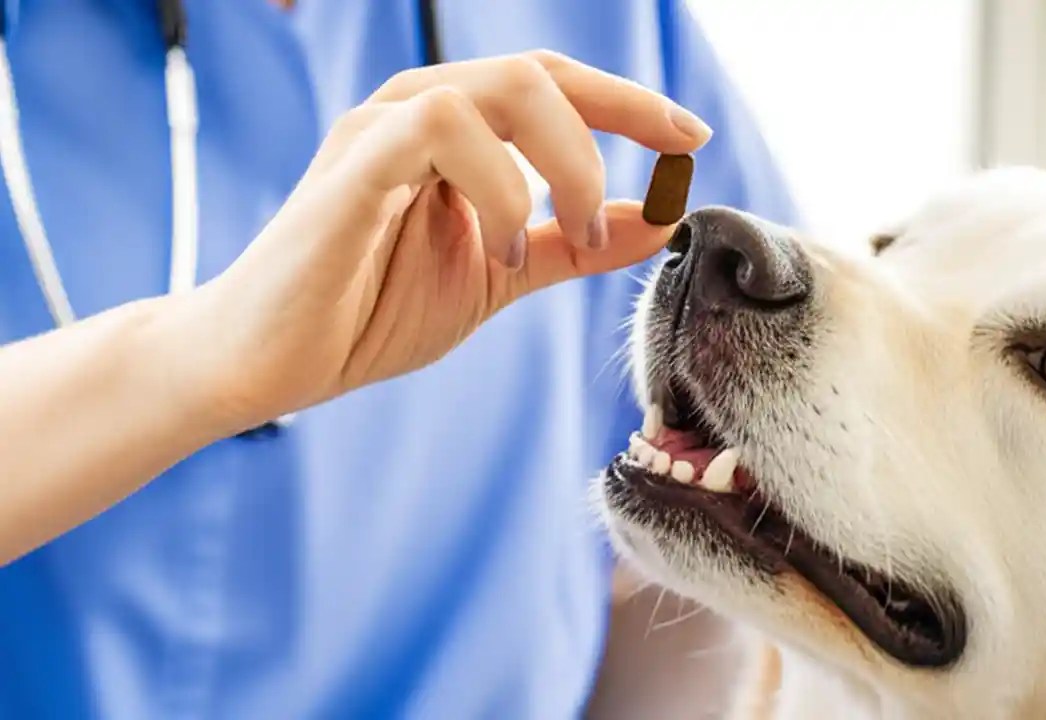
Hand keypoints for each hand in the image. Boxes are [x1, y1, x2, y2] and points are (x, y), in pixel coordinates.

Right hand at [173, 51, 709, 432]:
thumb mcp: (498, 274)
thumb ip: (570, 244)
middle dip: (620, 113)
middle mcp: (419, 113)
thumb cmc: (367, 312)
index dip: (631, 105)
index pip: (556, 89)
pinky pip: (440, 132)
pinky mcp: (352, 167)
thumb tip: (653, 220)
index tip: (692, 140)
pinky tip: (505, 248)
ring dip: (561, 163)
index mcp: (455, 133)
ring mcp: (380, 131)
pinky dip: (497, 186)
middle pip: (540, 71)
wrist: (267, 363)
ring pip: (499, 87)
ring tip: (564, 236)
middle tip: (663, 172)